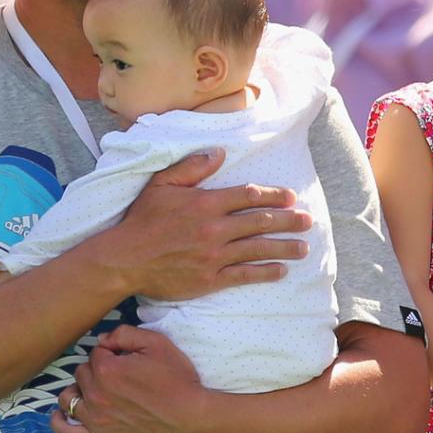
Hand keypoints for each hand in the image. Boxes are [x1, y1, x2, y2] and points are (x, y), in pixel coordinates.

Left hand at [52, 324, 207, 432]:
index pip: (96, 352)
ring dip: (79, 391)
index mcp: (107, 369)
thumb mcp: (159, 344)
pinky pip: (65, 432)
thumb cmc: (178, 381)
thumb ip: (126, 334)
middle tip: (118, 374)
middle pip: (82, 373)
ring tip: (95, 391)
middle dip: (96, 370)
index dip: (111, 352)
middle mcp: (95, 394)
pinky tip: (62, 414)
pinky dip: (59, 421)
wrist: (191, 419)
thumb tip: (104, 338)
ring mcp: (94, 420)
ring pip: (68, 398)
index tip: (125, 358)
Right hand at [110, 150, 311, 300]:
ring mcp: (214, 256)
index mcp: (206, 203)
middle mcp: (215, 229)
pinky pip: (245, 275)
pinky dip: (266, 272)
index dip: (273, 196)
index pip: (248, 196)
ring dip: (285, 247)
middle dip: (288, 220)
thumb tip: (220, 152)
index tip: (290, 196)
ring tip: (304, 247)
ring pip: (258, 249)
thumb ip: (192, 167)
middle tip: (307, 220)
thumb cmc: (142, 220)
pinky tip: (282, 270)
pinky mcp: (210, 279)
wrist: (124, 259)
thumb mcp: (161, 184)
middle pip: (260, 222)